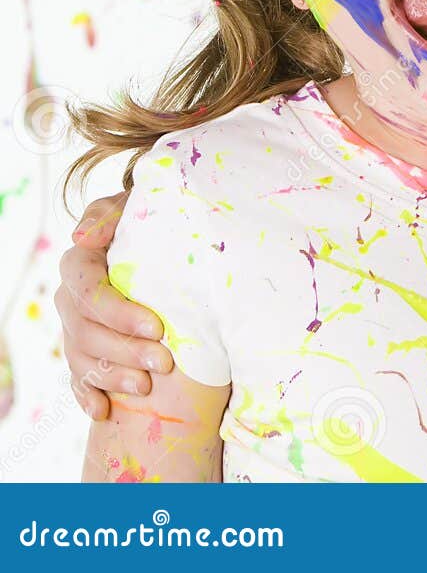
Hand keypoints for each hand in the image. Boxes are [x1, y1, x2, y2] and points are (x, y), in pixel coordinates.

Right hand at [54, 191, 171, 419]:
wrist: (155, 237)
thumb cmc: (149, 219)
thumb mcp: (132, 207)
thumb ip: (107, 215)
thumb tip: (81, 237)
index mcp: (79, 265)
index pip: (89, 293)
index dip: (119, 313)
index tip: (157, 327)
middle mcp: (70, 299)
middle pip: (87, 331)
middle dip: (125, 350)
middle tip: (165, 362)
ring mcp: (73, 327)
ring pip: (84, 357)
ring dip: (113, 375)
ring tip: (147, 387)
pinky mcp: (83, 349)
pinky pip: (77, 377)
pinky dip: (89, 395)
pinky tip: (104, 410)